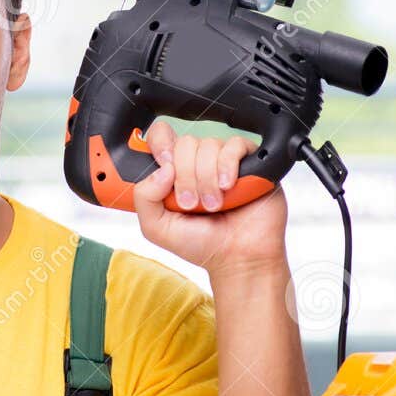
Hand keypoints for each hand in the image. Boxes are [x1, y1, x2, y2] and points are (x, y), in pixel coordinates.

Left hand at [132, 120, 288, 280]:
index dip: (159, 145)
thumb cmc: (201, 243)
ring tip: (213, 205)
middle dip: (185, 177)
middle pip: (185, 143)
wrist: (237, 258)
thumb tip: (162, 169)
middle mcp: (199, 162)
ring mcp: (224, 160)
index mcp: (174, 171)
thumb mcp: (157, 227)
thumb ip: (144, 197)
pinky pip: (235, 146)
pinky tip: (228, 188)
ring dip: (206, 179)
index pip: (161, 136)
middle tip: (191, 203)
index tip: (165, 167)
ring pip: (209, 145)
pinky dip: (227, 167)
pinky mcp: (251, 162)